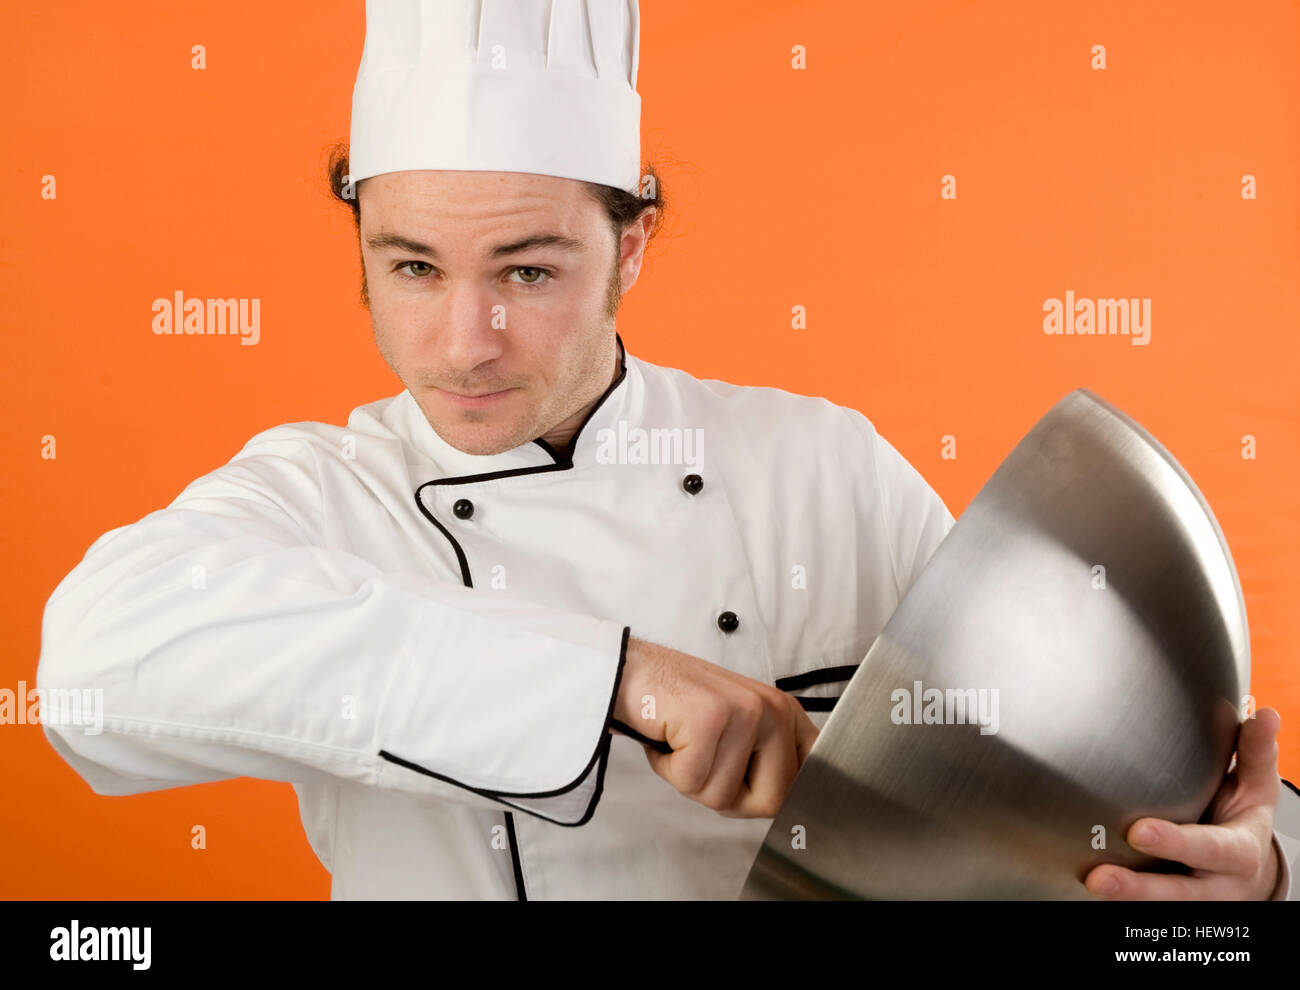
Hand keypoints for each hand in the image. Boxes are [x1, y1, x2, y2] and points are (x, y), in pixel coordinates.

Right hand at [609, 636, 819, 817]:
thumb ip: (767, 760)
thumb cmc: (680, 707)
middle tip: (703, 762)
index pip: (813, 773)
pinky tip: (668, 737)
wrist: (632, 671)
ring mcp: (745, 713)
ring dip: (690, 780)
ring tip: (682, 743)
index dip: (782, 796)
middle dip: (728, 796)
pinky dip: (668, 768)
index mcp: (786, 713)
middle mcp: (773, 709)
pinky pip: (691, 782)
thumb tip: (788, 808)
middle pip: (772, 801)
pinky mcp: (710, 720)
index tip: (754, 792)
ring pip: (724, 797)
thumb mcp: (738, 731)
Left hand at [1084, 707, 1282, 898]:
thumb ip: (1254, 753)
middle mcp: (1217, 884)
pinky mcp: (1168, 905)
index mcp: (1239, 850)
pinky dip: (1121, 899)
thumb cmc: (1241, 818)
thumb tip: (1264, 714)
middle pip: (1180, 892)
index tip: (1138, 831)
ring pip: (1159, 906)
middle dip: (1141, 886)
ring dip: (1124, 896)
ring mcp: (1192, 900)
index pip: (1210, 849)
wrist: (1246, 867)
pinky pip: (1145, 908)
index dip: (1175, 843)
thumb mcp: (1256, 787)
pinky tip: (1087, 880)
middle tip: (1100, 875)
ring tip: (1091, 881)